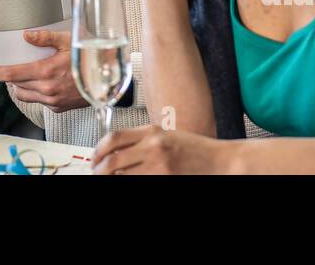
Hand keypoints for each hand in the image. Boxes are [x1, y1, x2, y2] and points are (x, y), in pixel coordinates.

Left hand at [0, 30, 85, 111]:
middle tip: (8, 68)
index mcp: (46, 72)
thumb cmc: (89, 57)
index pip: (13, 75)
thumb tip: (26, 35)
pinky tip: (43, 82)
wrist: (109, 80)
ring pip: (25, 95)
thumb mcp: (68, 41)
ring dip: (21, 86)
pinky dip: (36, 92)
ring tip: (25, 74)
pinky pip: (39, 101)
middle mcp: (47, 90)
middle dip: (9, 78)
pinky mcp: (58, 107)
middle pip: (16, 85)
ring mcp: (53, 101)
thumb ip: (45, 38)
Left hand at [92, 125, 235, 173]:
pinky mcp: (165, 179)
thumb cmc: (196, 150)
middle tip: (96, 173)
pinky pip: (137, 182)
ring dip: (112, 178)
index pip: (114, 138)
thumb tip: (115, 151)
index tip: (94, 158)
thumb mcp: (167, 135)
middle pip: (113, 160)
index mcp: (152, 131)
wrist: (220, 161)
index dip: (98, 150)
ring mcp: (159, 165)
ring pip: (122, 175)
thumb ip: (142, 140)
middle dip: (99, 170)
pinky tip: (127, 181)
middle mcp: (154, 146)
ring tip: (109, 179)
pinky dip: (127, 183)